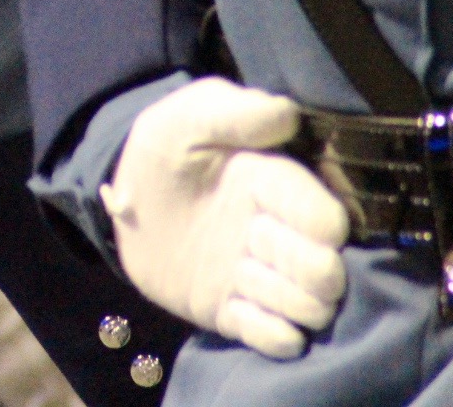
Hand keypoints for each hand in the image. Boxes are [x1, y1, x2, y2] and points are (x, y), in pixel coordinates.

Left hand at [102, 78, 349, 359]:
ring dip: (285, 301)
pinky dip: (271, 335)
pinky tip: (244, 311)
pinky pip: (277, 340)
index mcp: (277, 186)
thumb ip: (232, 112)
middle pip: (327, 271)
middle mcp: (278, 235)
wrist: (126, 202)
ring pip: (309, 309)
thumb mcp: (185, 119)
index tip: (287, 219)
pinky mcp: (234, 311)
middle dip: (308, 270)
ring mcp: (258, 277)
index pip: (326, 216)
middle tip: (258, 247)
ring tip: (243, 277)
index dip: (319, 222)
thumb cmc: (163, 152)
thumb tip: (285, 114)